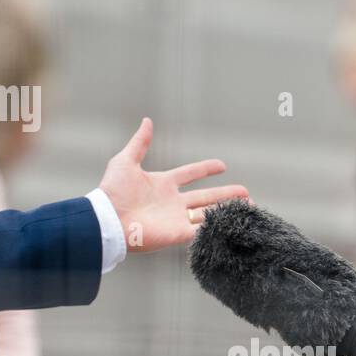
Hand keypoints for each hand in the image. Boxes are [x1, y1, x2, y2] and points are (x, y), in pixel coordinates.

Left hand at [97, 118, 248, 252]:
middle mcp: (172, 202)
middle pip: (206, 197)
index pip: (190, 174)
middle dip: (226, 194)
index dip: (205, 169)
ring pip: (208, 214)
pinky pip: (202, 230)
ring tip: (248, 207)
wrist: (108, 219)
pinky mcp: (178, 234)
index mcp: (163, 184)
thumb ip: (139, 143)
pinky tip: (234, 224)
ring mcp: (176, 219)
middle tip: (246, 193)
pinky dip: (217, 227)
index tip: (222, 165)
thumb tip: (146, 121)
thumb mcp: (125, 161)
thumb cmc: (112, 192)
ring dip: (227, 211)